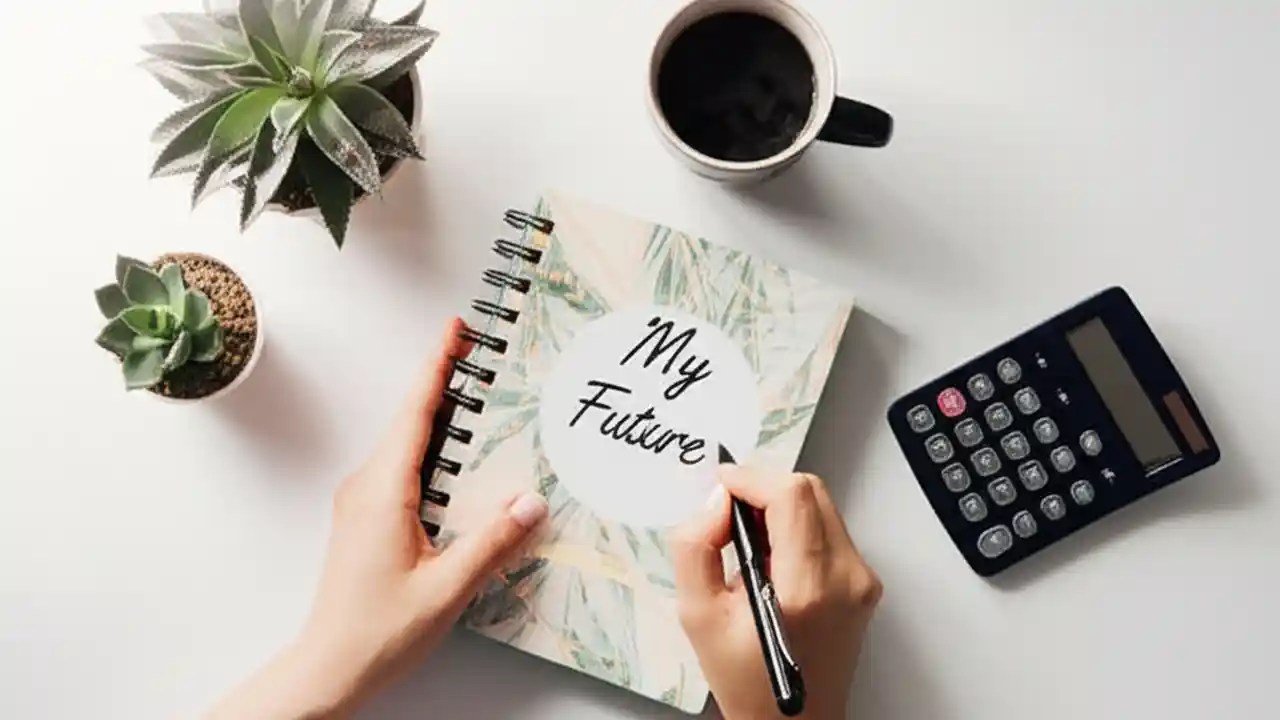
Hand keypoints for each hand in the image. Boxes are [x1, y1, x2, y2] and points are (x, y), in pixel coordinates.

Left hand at [207, 318, 548, 718]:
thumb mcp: (447, 588)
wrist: (329, 669)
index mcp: (383, 492)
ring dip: (438, 419)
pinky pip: (401, 469)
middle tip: (477, 352)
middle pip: (411, 421)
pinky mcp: (365, 520)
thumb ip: (492, 543)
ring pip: (406, 446)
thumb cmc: (378, 633)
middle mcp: (366, 487)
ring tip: (474, 398)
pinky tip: (456, 460)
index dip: (437, 368)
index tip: (454, 330)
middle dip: (444, 384)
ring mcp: (361, 503)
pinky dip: (430, 450)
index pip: (415, 415)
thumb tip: (530, 503)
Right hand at [672, 468, 881, 719]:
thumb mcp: (697, 615)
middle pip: (809, 490)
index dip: (749, 478)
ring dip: (779, 508)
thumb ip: (696, 546)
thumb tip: (715, 502)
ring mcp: (861, 580)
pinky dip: (795, 528)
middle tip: (729, 513)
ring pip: (820, 505)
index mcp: (806, 589)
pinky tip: (771, 560)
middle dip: (762, 489)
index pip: (790, 496)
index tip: (721, 484)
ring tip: (747, 544)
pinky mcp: (864, 582)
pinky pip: (828, 529)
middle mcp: (846, 578)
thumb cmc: (749, 682)